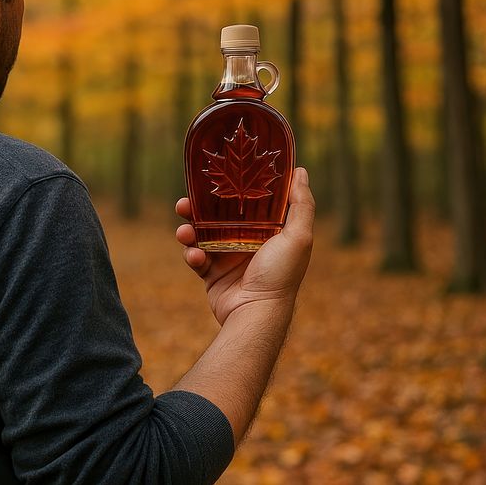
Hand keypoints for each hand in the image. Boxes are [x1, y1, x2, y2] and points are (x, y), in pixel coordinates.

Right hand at [175, 167, 315, 324]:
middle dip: (197, 208)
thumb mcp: (298, 237)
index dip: (230, 189)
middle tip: (184, 204)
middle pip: (216, 216)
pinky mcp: (212, 274)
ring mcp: (227, 258)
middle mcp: (246, 242)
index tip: (214, 178)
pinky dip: (191, 255)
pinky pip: (196, 257)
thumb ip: (301, 205)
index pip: (245, 203)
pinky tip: (195, 257)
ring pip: (200, 235)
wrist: (256, 313)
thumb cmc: (280, 275)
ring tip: (184, 232)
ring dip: (188, 230)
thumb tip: (301, 171)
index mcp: (267, 231)